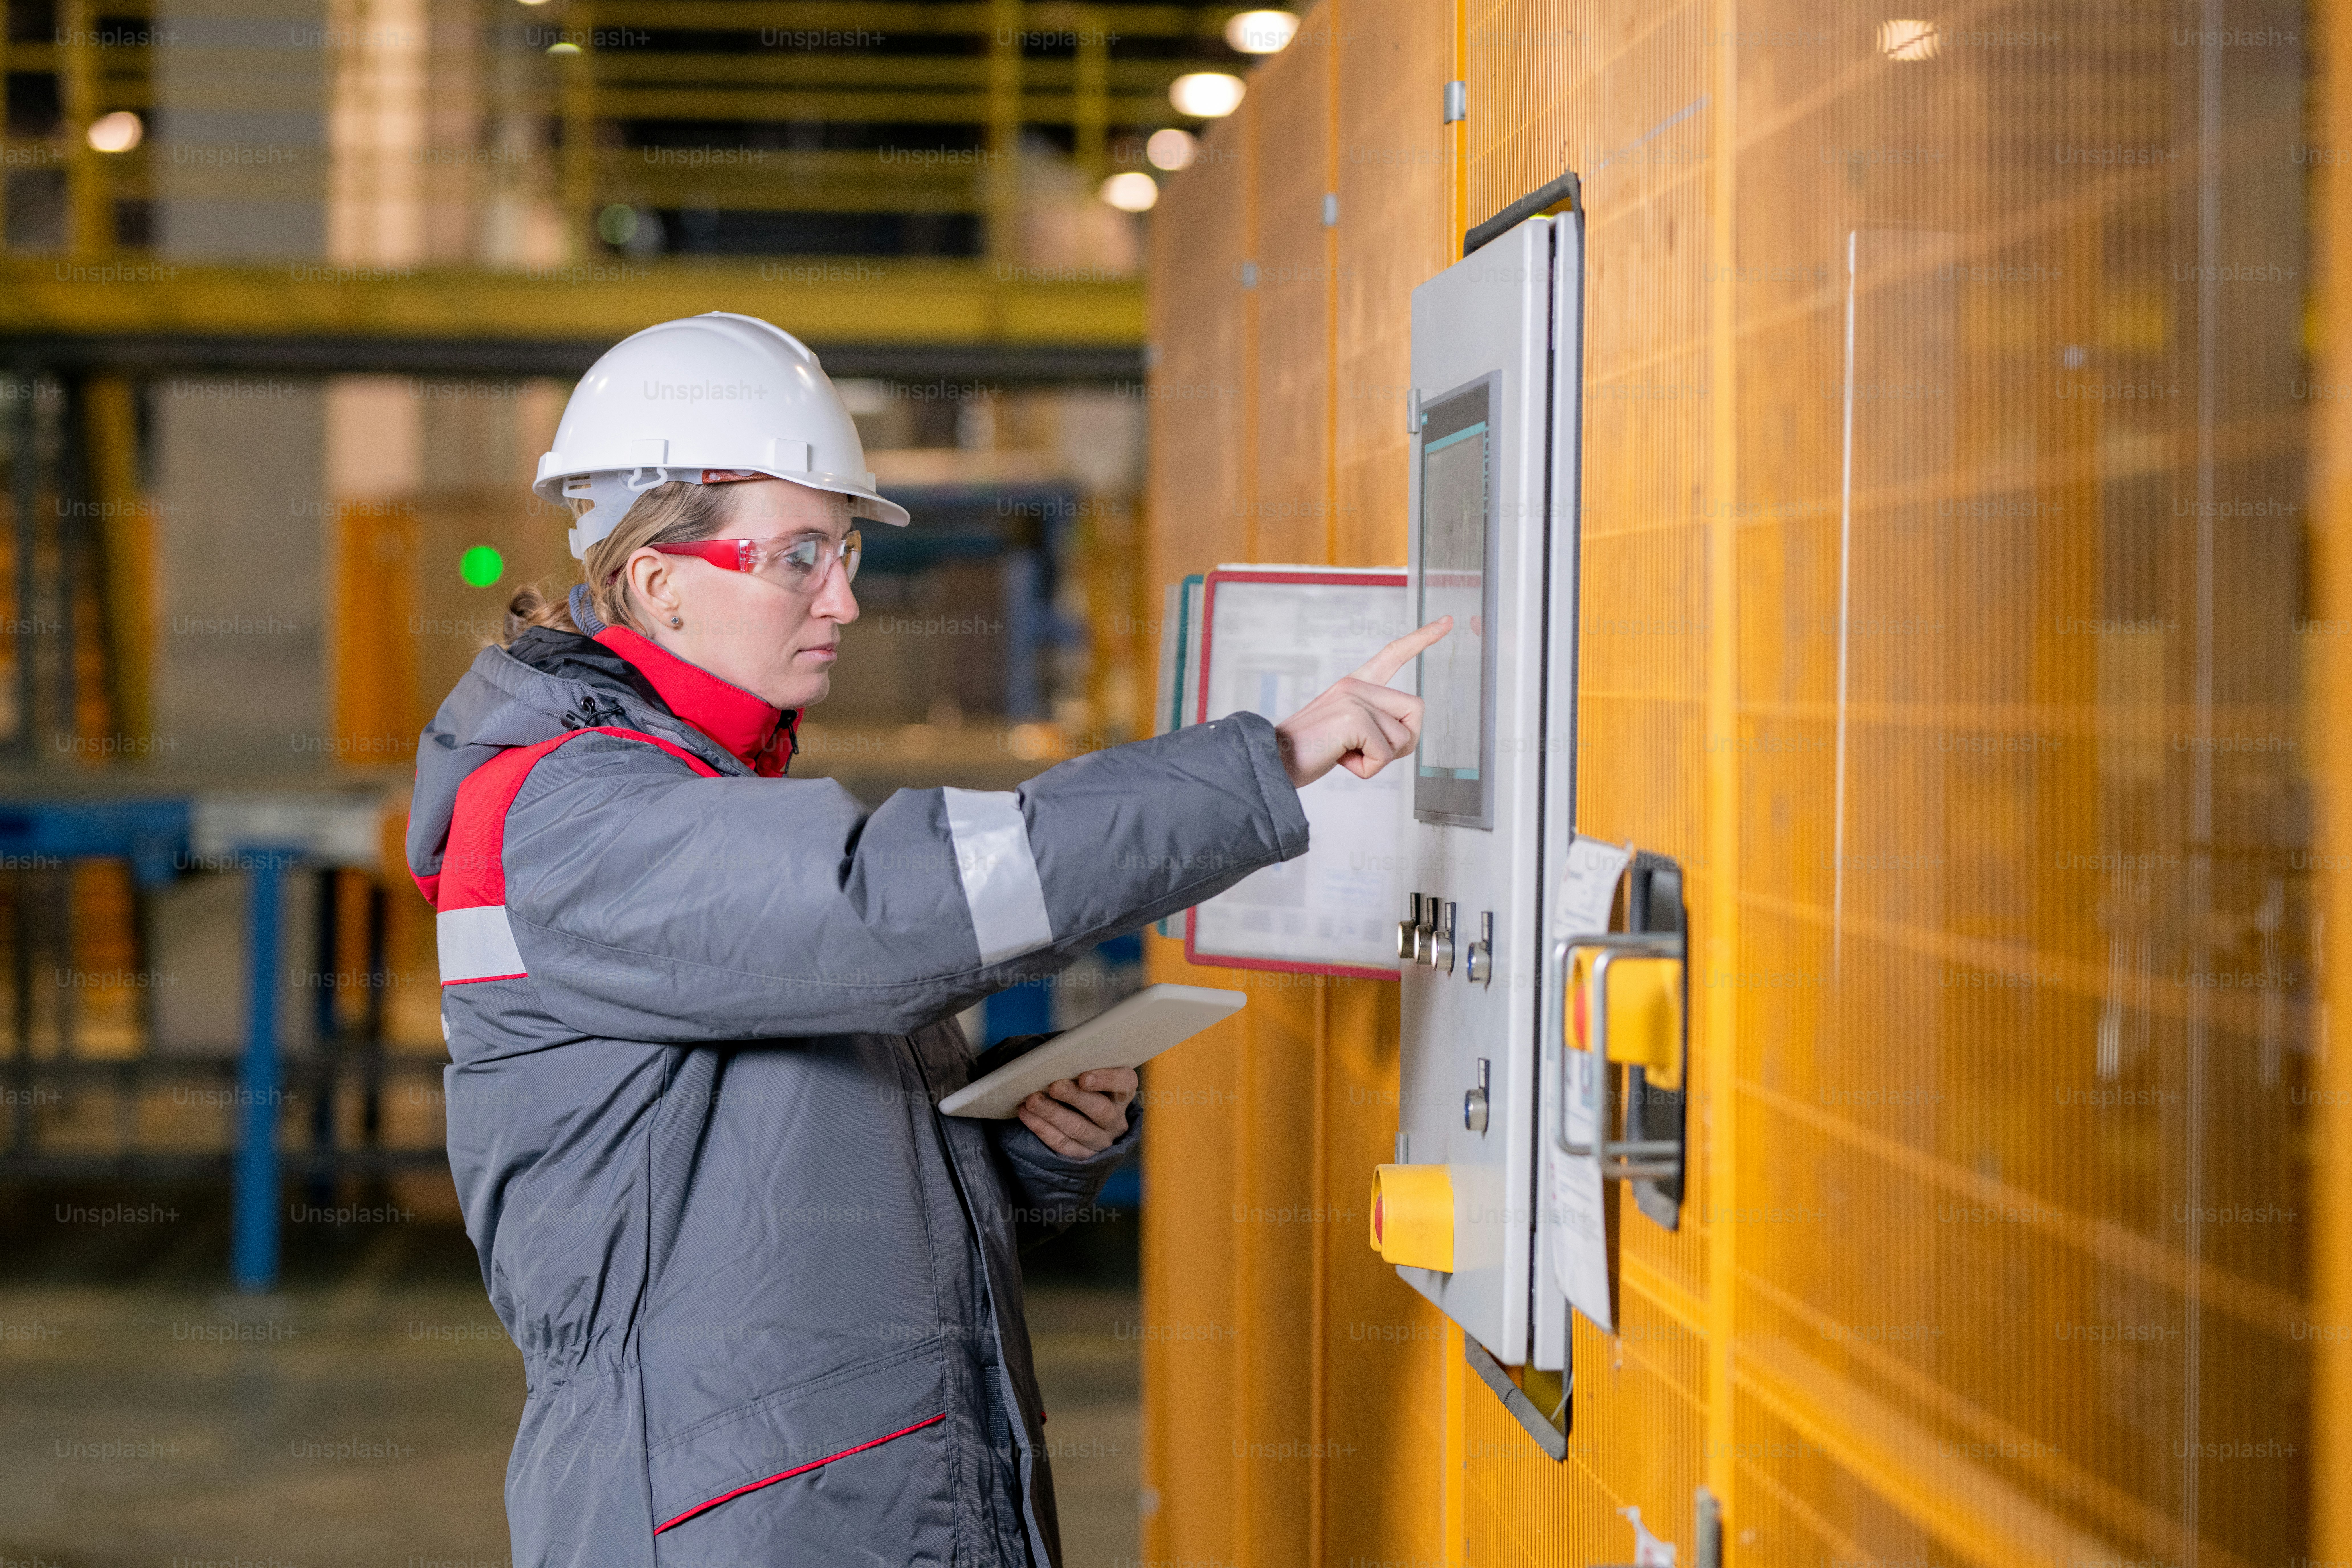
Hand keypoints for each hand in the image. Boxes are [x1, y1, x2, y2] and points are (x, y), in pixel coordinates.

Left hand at [1018, 1067, 1137, 1156]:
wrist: (1081, 1115)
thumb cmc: (1081, 1082)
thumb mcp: (1087, 1071)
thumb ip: (1079, 1064)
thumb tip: (1056, 1057)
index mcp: (1122, 1093)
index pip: (1124, 1084)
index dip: (1105, 1080)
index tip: (1084, 1077)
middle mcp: (1116, 1119)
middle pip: (1100, 1109)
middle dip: (1074, 1097)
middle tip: (1053, 1086)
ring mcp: (1101, 1140)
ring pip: (1078, 1128)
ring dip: (1053, 1113)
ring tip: (1032, 1100)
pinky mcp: (1083, 1154)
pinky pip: (1062, 1144)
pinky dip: (1042, 1128)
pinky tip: (1027, 1114)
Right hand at [1272, 617, 1452, 789]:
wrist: (1272, 761)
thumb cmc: (1308, 752)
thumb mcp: (1348, 733)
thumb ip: (1375, 724)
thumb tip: (1404, 735)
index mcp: (1354, 684)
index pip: (1393, 654)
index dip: (1422, 638)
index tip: (1447, 621)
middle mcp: (1356, 684)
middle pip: (1415, 710)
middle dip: (1402, 742)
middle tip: (1365, 752)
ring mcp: (1355, 697)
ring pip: (1403, 736)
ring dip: (1379, 759)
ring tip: (1345, 754)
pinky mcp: (1354, 717)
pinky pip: (1385, 754)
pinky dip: (1368, 768)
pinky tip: (1341, 760)